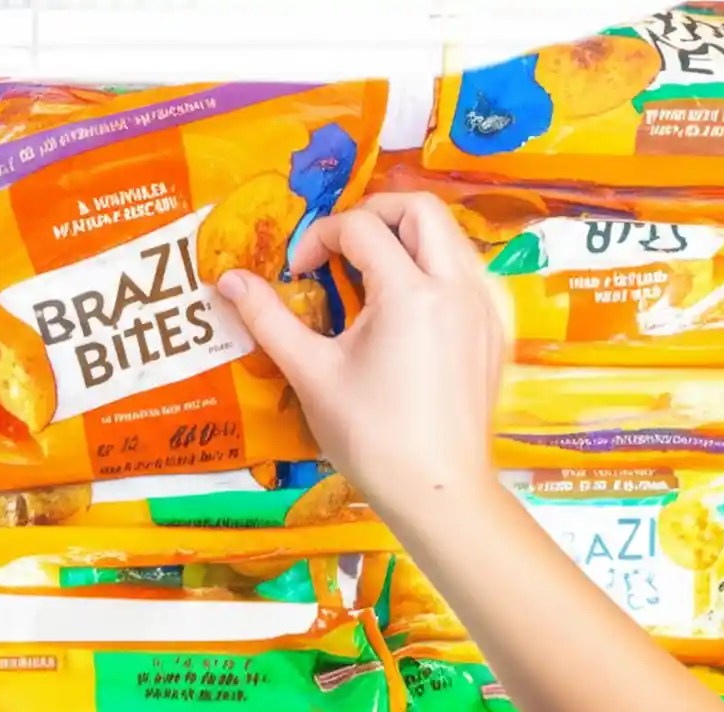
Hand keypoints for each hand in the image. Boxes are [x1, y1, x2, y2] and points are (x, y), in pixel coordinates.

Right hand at [217, 192, 503, 520]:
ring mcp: (483, 307)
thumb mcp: (311, 373)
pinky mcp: (494, 330)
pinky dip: (432, 268)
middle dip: (371, 215)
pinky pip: (466, 272)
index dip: (319, 238)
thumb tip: (229, 281)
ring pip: (449, 236)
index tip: (298, 273)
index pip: (360, 228)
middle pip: (418, 209)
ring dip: (404, 239)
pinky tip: (404, 308)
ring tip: (368, 278)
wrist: (437, 491)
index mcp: (410, 295)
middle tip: (338, 249)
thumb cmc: (371, 437)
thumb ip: (269, 318)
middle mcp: (457, 288)